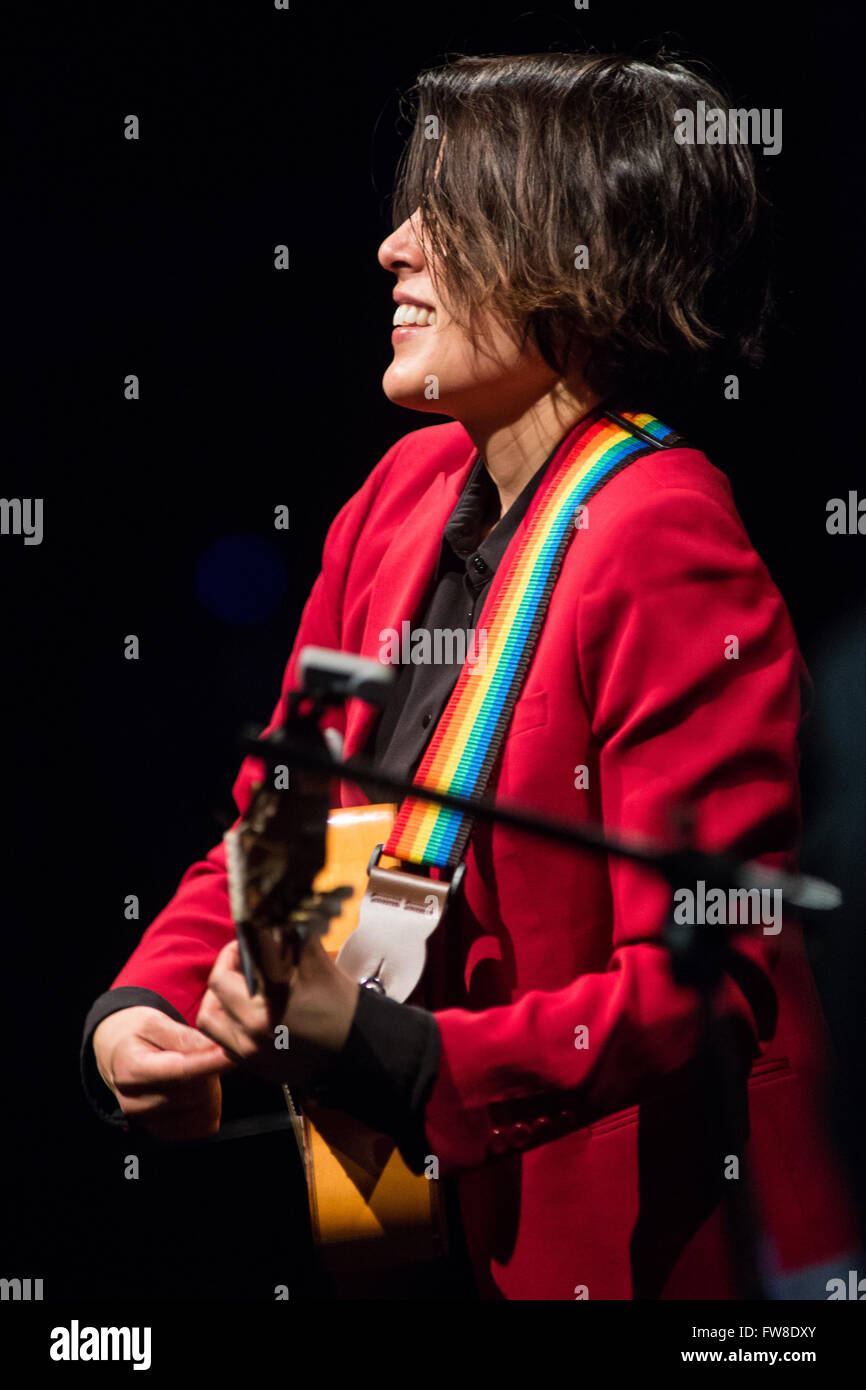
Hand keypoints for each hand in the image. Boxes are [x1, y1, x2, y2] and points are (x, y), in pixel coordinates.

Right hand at [92, 1005, 236, 1141]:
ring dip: (213, 1089)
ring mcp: (148, 1122)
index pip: (180, 1071)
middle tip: (209, 1052)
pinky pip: (204, 1126)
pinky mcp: (163, 1133)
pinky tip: (199, 1087)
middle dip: (213, 1071)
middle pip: (196, 1093)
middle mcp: (135, 1102)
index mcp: (131, 1070)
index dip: (211, 1063)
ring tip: (201, 1068)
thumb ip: (183, 1036)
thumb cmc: (136, 1034)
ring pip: (204, 1112)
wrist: (115, 1055)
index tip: (231, 1054)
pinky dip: (210, 1106)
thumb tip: (213, 1048)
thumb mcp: (153, 1022)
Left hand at [196, 935, 359, 1087]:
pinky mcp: (258, 1069)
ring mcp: (252, 1056)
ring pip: (212, 1025)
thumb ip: (289, 934)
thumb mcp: (315, 963)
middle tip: (242, 965)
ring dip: (219, 1004)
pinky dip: (230, 1026)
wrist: (358, 1048)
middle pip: (212, 1001)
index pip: (222, 977)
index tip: (244, 946)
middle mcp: (250, 1036)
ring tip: (239, 991)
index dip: (230, 955)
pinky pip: (226, 1045)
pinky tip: (249, 1014)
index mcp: (262, 1009)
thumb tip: (270, 914)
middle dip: (224, 976)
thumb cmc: (338, 1004)